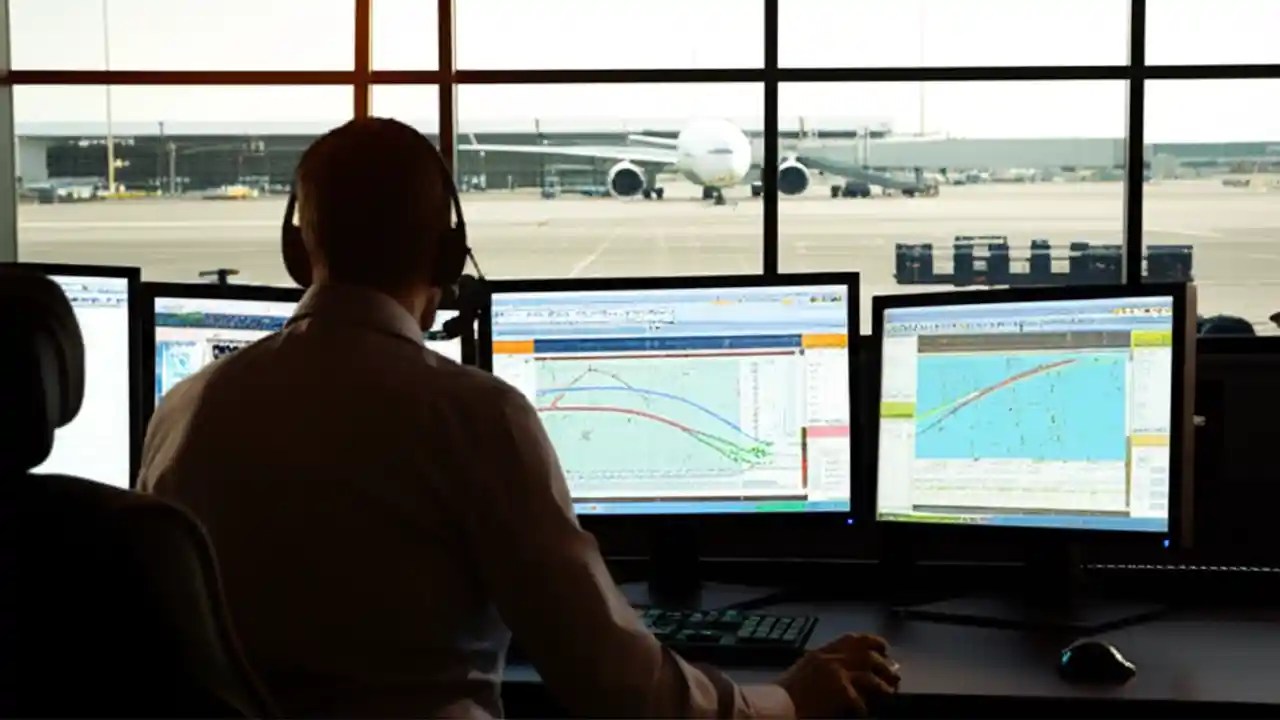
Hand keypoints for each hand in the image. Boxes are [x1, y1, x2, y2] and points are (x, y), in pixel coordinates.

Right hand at [777, 633, 899, 717]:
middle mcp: (831, 660)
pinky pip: (862, 702)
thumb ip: (824, 665)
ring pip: (872, 676)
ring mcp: (837, 676)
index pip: (853, 639)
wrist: (776, 708)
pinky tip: (864, 713)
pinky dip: (866, 709)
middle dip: (884, 666)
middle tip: (893, 675)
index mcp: (821, 654)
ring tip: (888, 694)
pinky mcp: (842, 694)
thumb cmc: (785, 696)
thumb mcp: (803, 671)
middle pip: (867, 655)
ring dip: (883, 687)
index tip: (883, 650)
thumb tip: (849, 669)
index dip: (872, 643)